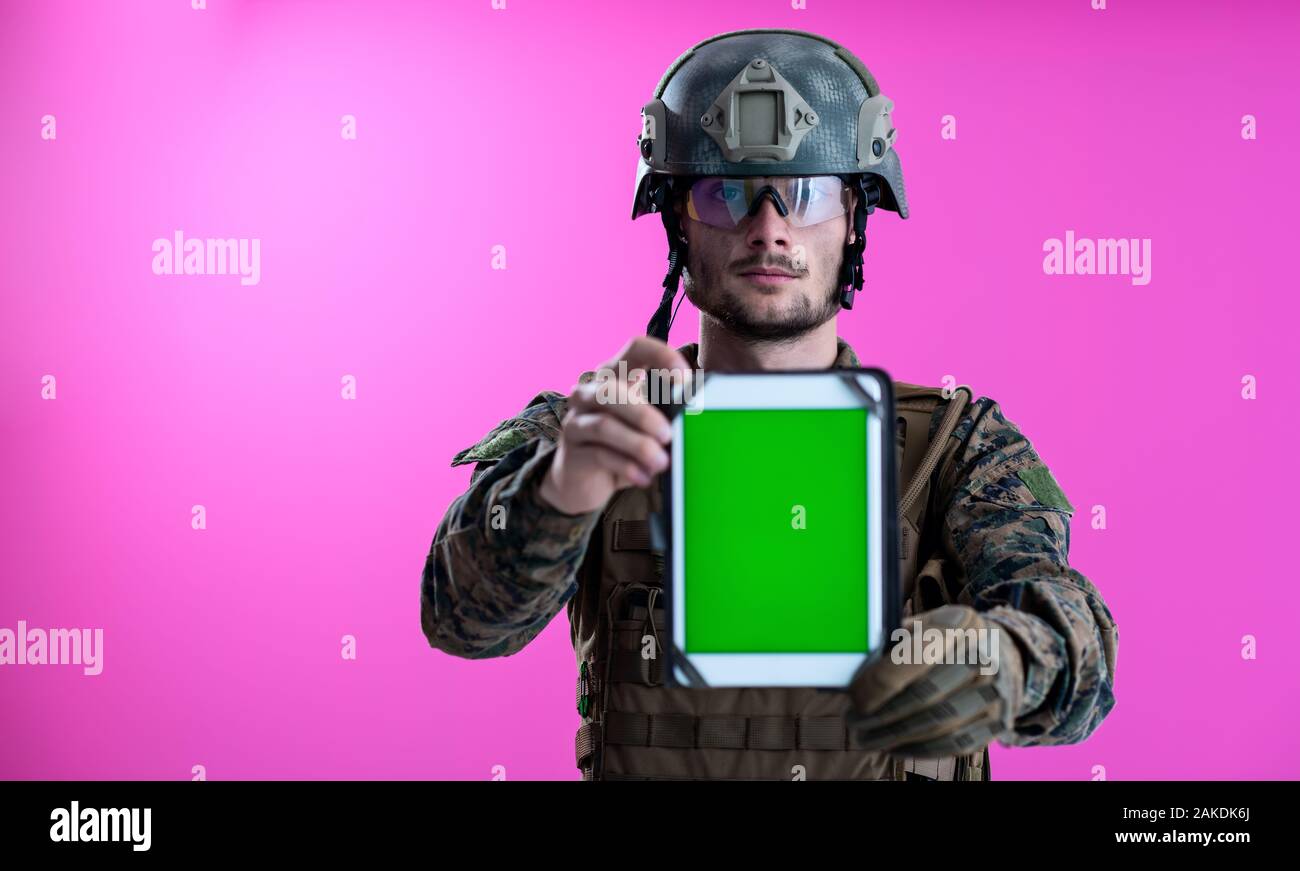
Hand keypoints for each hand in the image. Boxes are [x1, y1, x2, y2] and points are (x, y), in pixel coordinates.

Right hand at [538, 336, 691, 514]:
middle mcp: (590, 391)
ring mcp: (577, 419)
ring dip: (637, 444)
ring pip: (604, 425)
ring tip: (660, 462)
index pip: (635, 348)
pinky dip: (626, 466)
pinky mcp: (572, 449)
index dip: (661, 356)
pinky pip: (600, 454)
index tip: (684, 380)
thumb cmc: (621, 447)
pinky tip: (644, 477)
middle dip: (644, 414)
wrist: (582, 482)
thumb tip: (693, 419)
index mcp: (614, 375)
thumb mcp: (645, 427)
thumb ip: (663, 415)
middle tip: (668, 435)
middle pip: (612, 390)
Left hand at [846, 604, 1025, 757]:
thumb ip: (888, 645)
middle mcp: (985, 654)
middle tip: (854, 722)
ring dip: (898, 736)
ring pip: (940, 723)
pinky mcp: (999, 719)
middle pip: (926, 694)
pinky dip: (922, 750)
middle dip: (883, 714)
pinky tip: (897, 747)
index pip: (914, 656)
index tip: (854, 698)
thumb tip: (849, 675)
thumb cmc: (937, 641)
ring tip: (869, 737)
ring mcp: (996, 689)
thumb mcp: (916, 628)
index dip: (879, 683)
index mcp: (960, 623)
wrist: (991, 654)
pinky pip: (957, 744)